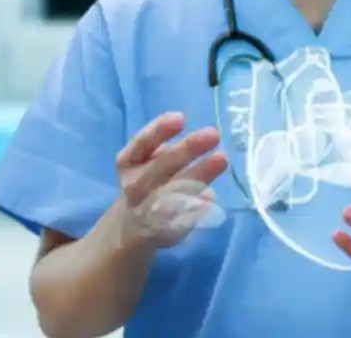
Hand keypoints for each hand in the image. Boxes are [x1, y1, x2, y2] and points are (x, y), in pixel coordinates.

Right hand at [112, 112, 228, 250]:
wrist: (130, 225)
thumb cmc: (146, 179)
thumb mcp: (145, 158)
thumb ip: (164, 145)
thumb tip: (201, 137)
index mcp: (128, 162)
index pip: (142, 143)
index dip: (160, 130)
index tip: (181, 118)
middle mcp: (135, 184)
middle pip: (163, 166)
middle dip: (188, 149)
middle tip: (214, 133)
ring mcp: (147, 209)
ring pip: (174, 192)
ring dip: (199, 175)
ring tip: (222, 158)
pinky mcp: (162, 231)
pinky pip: (182, 219)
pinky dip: (197, 208)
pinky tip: (211, 199)